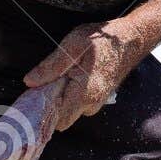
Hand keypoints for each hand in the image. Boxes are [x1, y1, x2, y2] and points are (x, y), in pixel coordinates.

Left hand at [23, 21, 144, 130]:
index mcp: (84, 93)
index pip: (56, 119)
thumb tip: (30, 81)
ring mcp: (96, 104)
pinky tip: (70, 79)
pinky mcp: (98, 100)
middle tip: (46, 82)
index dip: (42, 110)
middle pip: (60, 119)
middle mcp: (91, 104)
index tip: (34, 95)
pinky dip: (69, 97)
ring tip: (61, 77)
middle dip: (50, 105)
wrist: (131, 40)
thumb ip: (52, 65)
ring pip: (68, 112)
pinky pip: (77, 106)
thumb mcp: (74, 44)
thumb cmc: (103, 40)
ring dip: (60, 100)